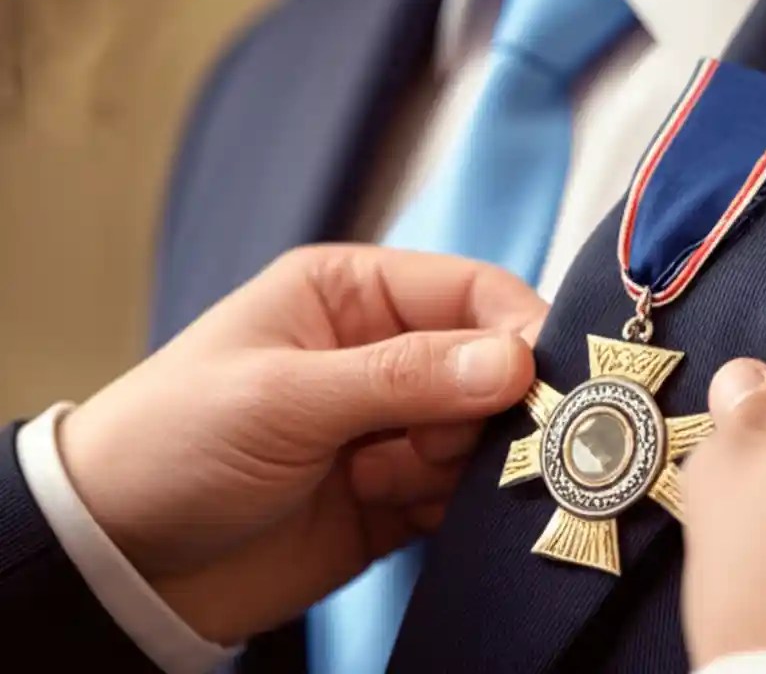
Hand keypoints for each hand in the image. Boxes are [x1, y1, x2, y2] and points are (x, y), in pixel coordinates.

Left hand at [59, 245, 547, 643]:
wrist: (119, 568)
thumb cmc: (169, 445)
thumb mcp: (283, 395)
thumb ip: (405, 375)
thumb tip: (516, 360)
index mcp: (350, 295)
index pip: (470, 292)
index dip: (518, 329)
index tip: (549, 377)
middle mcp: (380, 356)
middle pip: (490, 368)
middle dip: (484, 409)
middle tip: (436, 444)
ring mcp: (391, 430)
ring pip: (482, 437)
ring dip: (457, 465)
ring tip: (382, 482)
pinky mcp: (395, 497)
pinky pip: (461, 496)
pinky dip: (452, 509)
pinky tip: (393, 509)